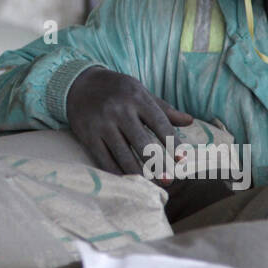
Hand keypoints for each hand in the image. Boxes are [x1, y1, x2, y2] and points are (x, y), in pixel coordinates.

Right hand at [65, 68, 193, 176]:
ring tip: (150, 184)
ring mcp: (102, 123)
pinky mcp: (88, 135)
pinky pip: (104, 159)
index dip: (173, 143)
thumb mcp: (140, 91)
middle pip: (142, 143)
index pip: (160, 124)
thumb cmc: (117, 89)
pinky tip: (127, 180)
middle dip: (157, 165)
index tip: (182, 160)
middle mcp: (119, 110)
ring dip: (138, 173)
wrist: (78, 83)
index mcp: (137, 97)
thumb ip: (164, 108)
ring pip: (123, 155)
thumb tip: (190, 121)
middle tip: (169, 181)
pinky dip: (117, 172)